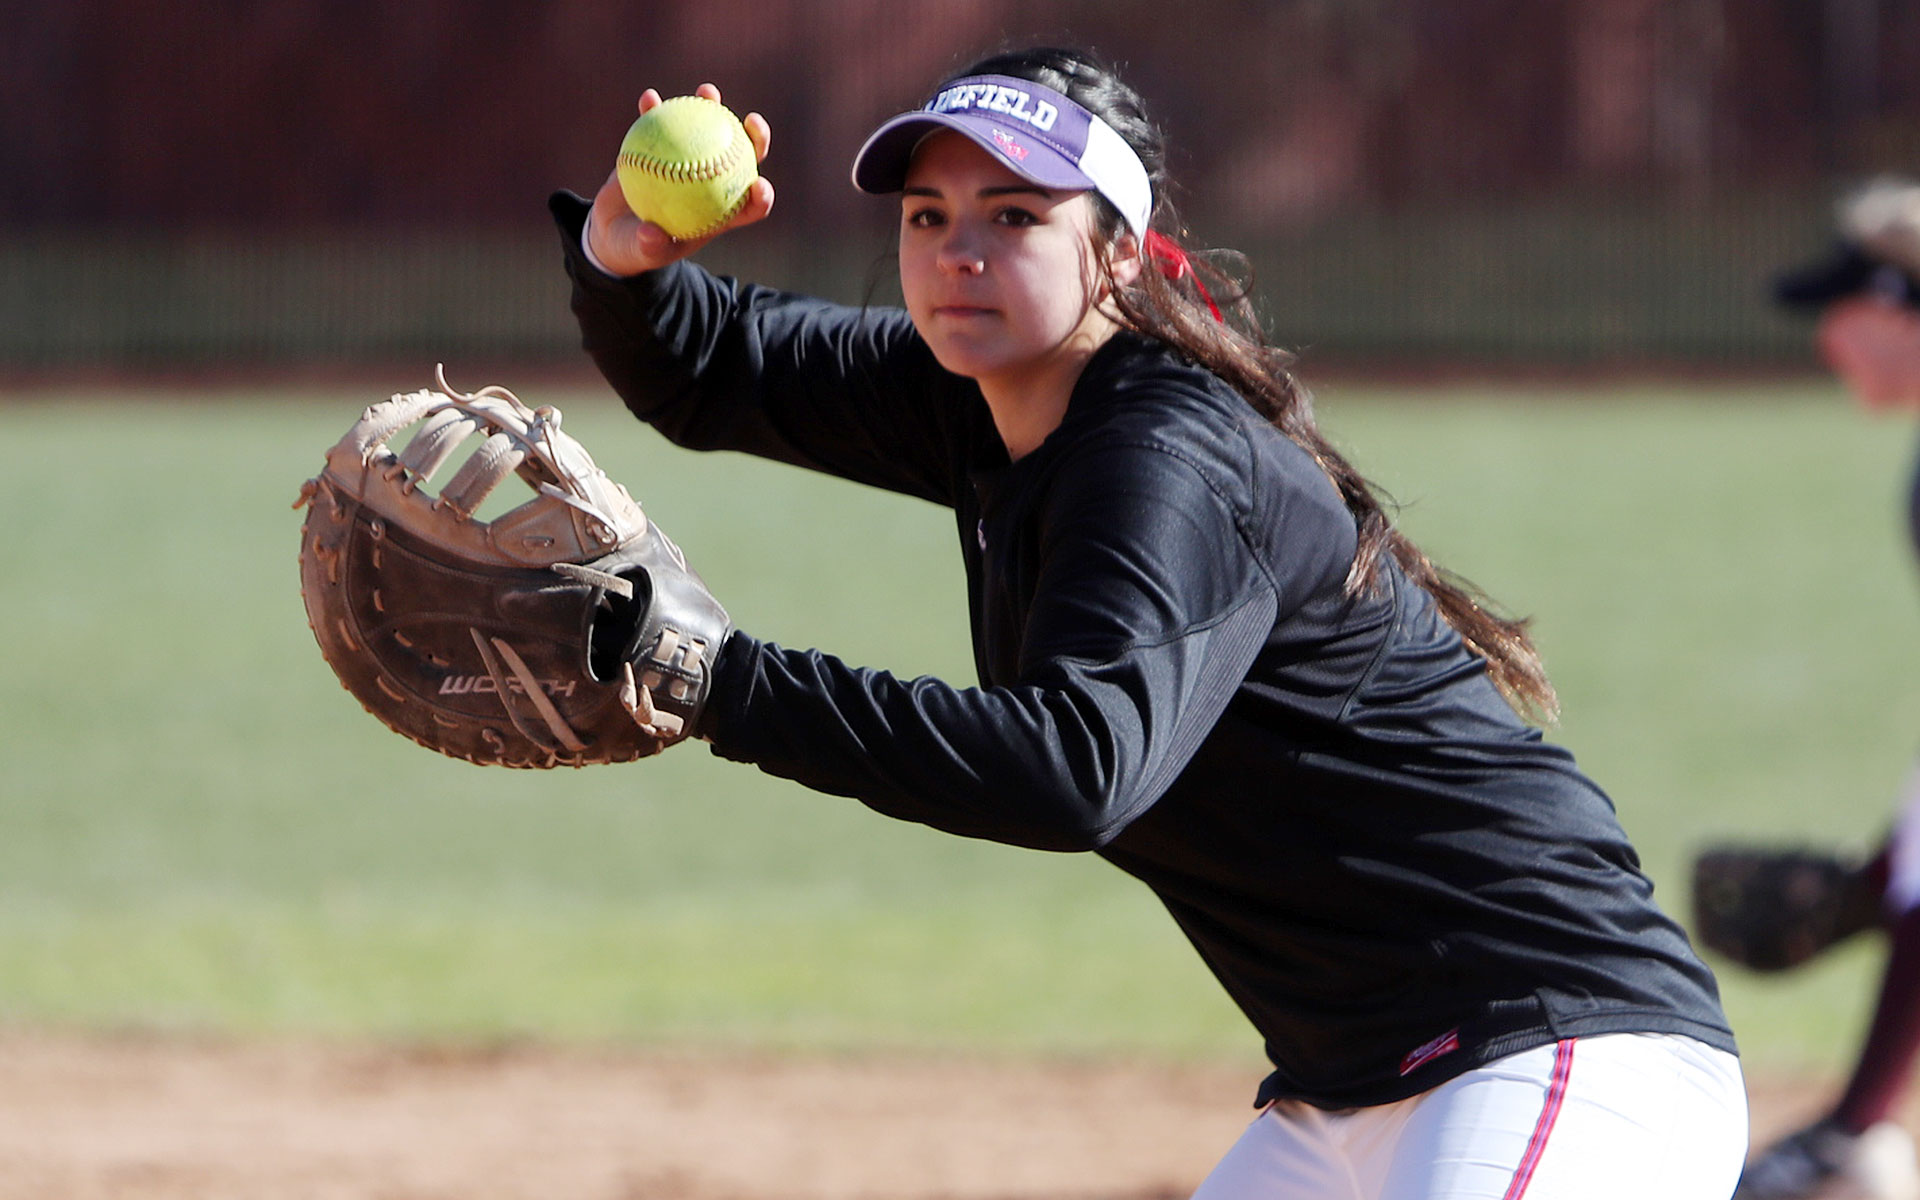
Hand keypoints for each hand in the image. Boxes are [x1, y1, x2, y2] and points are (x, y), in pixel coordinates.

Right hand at [586, 82, 774, 276]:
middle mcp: (709, 184)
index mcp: (716, 213)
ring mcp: (687, 161)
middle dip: (756, 138)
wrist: (611, 231)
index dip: (762, 196)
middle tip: (751, 120)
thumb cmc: (634, 248)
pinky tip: (648, 98)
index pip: (749, 206)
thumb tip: (652, 234)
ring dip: (712, 108)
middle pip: (741, 159)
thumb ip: (649, 247)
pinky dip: (655, 110)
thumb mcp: (639, 253)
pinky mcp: (661, 149)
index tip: (761, 185)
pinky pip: (661, 125)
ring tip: (707, 92)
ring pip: (707, 132)